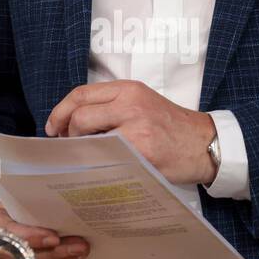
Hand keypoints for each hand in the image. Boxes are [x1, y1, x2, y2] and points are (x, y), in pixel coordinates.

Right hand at [0, 201, 90, 258]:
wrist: (8, 220)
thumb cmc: (17, 208)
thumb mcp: (20, 201)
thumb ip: (34, 207)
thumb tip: (62, 213)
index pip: (11, 233)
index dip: (33, 237)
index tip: (55, 238)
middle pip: (25, 255)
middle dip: (56, 252)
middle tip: (79, 246)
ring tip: (80, 254)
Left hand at [44, 81, 216, 185]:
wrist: (205, 143)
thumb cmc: (171, 128)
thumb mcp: (143, 103)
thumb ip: (112, 107)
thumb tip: (72, 124)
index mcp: (129, 89)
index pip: (81, 94)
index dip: (60, 112)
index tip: (53, 127)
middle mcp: (131, 104)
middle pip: (80, 116)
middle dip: (68, 135)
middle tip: (69, 147)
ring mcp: (137, 128)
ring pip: (90, 138)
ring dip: (81, 151)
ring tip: (86, 158)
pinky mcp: (142, 151)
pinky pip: (107, 158)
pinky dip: (97, 165)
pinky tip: (100, 169)